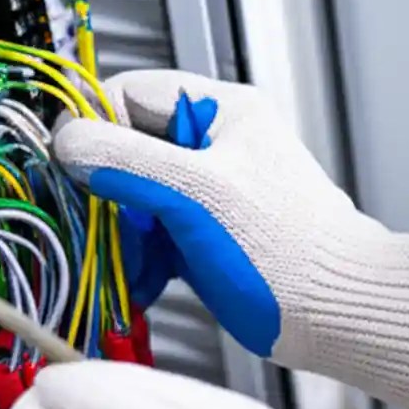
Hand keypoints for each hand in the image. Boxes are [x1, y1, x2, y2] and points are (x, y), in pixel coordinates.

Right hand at [55, 71, 408, 408]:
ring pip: (132, 196)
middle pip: (123, 149)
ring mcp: (207, 189)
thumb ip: (128, 161)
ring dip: (121, 235)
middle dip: (107, 197)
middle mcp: (211, 143)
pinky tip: (144, 282)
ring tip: (136, 265)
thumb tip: (69, 140)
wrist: (339, 315)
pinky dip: (140, 258)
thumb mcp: (198, 196)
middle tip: (108, 229)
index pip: (126, 93)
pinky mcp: (204, 232)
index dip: (91, 129)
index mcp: (218, 111)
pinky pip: (151, 233)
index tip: (72, 168)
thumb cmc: (290, 251)